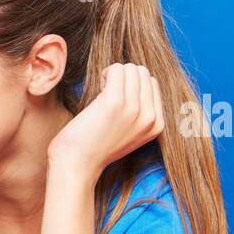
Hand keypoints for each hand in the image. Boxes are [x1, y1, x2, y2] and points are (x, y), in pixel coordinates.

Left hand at [47, 64, 163, 175]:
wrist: (77, 165)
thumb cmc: (96, 146)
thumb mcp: (129, 133)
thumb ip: (140, 112)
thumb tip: (140, 80)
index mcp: (157, 125)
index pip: (152, 83)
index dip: (132, 85)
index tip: (116, 100)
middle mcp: (150, 117)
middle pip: (142, 73)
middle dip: (123, 77)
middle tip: (106, 95)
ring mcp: (134, 109)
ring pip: (131, 68)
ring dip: (113, 75)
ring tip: (101, 94)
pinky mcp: (115, 102)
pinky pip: (117, 69)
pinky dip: (105, 74)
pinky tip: (97, 89)